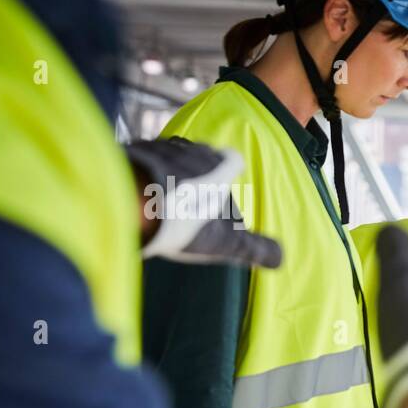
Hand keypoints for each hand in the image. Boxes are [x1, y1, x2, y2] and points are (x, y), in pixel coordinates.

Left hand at [128, 137, 281, 267]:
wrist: (128, 201)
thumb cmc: (184, 220)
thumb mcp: (228, 243)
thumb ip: (255, 249)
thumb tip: (281, 259)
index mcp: (219, 165)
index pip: (231, 160)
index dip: (229, 169)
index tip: (224, 180)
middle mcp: (190, 149)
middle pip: (198, 157)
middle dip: (197, 173)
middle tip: (192, 198)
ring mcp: (156, 148)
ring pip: (168, 158)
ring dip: (167, 174)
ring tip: (162, 199)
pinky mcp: (126, 153)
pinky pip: (139, 162)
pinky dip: (141, 176)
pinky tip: (137, 196)